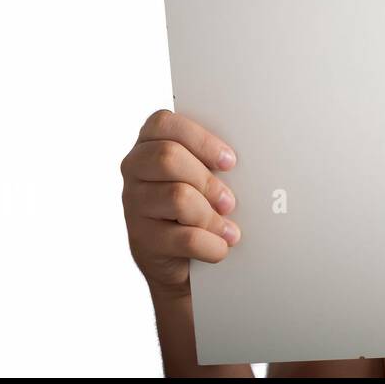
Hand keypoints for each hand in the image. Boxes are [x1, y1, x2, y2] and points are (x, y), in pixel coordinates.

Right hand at [120, 110, 240, 298]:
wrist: (183, 259)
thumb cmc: (200, 203)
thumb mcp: (205, 176)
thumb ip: (213, 161)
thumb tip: (251, 161)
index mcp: (150, 143)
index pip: (164, 124)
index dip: (201, 140)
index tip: (230, 161)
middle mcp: (134, 168)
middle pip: (168, 158)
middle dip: (207, 180)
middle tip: (229, 201)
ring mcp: (133, 203)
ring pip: (177, 197)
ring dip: (211, 215)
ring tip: (230, 229)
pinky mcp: (141, 239)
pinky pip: (183, 238)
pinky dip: (210, 244)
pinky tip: (221, 246)